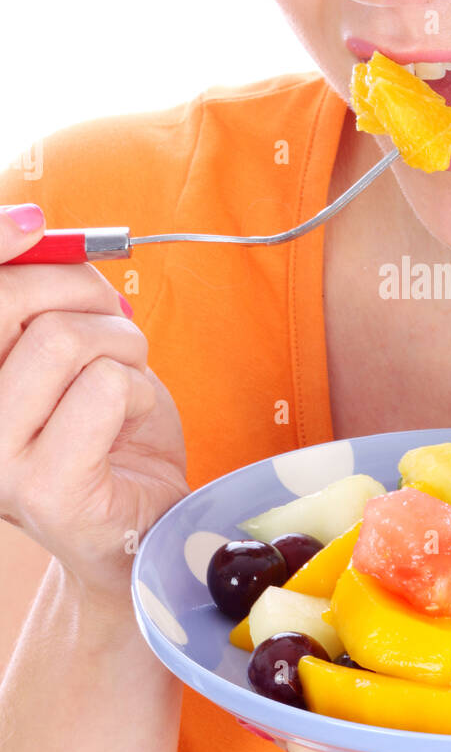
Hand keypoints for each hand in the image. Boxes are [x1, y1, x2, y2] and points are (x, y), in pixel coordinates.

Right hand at [0, 204, 188, 602]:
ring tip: (126, 376)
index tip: (34, 224)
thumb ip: (38, 296)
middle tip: (113, 313)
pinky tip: (131, 417)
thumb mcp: (66, 347)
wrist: (137, 527)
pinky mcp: (44, 487)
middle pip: (8, 301)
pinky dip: (136, 386)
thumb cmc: (104, 430)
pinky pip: (103, 386)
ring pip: (65, 338)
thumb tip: (33, 226)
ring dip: (121, 344)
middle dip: (81, 288)